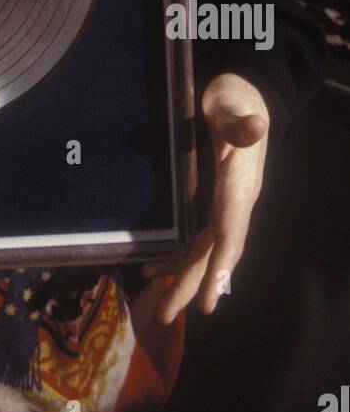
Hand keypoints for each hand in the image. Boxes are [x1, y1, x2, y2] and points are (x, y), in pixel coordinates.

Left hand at [141, 72, 268, 322]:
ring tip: (161, 308)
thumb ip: (240, 122)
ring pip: (205, 250)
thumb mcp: (231, 105)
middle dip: (193, 285)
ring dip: (184, 279)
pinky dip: (177, 256)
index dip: (220, 265)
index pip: (231, 231)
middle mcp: (235, 203)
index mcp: (239, 185)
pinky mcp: (213, 200)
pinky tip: (155, 270)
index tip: (211, 299)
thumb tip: (256, 126)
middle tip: (166, 316)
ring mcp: (225, 205)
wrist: (245, 95)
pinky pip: (197, 237)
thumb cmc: (235, 99)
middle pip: (214, 252)